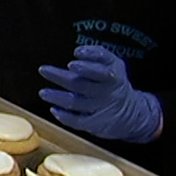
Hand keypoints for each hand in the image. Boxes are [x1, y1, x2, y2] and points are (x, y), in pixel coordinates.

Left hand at [37, 46, 162, 144]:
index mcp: (113, 74)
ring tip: (43, 92)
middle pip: (82, 84)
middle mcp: (107, 91)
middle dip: (60, 77)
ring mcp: (101, 108)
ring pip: (76, 102)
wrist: (132, 114)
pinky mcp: (96, 124)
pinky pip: (78, 121)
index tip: (74, 58)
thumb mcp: (113, 65)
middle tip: (44, 70)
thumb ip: (98, 55)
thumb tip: (79, 52)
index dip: (88, 63)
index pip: (102, 69)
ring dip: (57, 97)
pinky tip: (54, 109)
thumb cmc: (114, 83)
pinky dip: (64, 116)